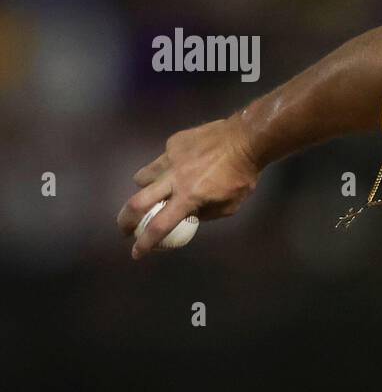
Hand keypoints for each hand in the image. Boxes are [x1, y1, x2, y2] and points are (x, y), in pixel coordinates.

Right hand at [116, 115, 260, 258]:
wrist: (245, 139)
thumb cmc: (242, 176)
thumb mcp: (229, 206)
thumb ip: (205, 214)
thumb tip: (188, 215)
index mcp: (189, 198)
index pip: (159, 225)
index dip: (145, 242)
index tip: (136, 252)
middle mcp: (173, 179)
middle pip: (137, 203)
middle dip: (126, 220)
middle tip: (126, 228)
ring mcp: (170, 158)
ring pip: (142, 178)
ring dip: (144, 189)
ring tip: (153, 191)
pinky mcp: (172, 143)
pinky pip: (160, 160)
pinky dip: (165, 168)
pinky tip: (180, 165)